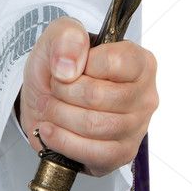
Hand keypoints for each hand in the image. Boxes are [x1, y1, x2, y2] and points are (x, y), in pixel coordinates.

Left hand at [16, 16, 157, 176]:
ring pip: (93, 126)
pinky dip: (62, 141)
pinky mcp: (122, 154)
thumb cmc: (62, 65)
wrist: (45, 96)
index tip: (68, 66)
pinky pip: (92, 153)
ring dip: (59, 115)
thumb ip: (67, 37)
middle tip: (53, 88)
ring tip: (49, 106)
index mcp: (140, 62)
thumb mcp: (59, 36)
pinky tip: (49, 129)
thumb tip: (69, 68)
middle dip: (63, 92)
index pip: (114, 62)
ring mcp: (137, 128)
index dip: (82, 65)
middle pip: (98, 96)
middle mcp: (145, 96)